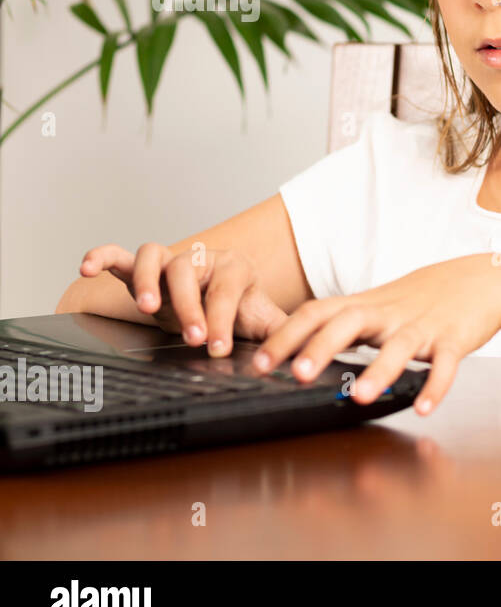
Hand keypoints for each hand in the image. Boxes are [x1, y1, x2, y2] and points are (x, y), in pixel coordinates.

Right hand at [79, 242, 288, 355]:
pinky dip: (102, 256)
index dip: (221, 318)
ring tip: (149, 308)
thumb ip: (282, 334)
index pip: (226, 290)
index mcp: (235, 268)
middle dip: (189, 306)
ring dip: (147, 281)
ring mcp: (169, 261)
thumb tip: (305, 352)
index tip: (217, 347)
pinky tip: (88, 268)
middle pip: (188, 272)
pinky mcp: (141, 267)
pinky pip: (119, 254)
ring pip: (153, 256)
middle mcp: (200, 259)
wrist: (218, 300)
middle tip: (193, 337)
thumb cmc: (239, 310)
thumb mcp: (262, 322)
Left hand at [250, 254, 500, 414]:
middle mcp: (390, 314)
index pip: (317, 313)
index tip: (259, 363)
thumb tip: (298, 350)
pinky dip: (435, 386)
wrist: (483, 280)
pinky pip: (445, 364)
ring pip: (398, 346)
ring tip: (359, 397)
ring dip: (378, 371)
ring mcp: (423, 327)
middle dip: (320, 347)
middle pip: (349, 322)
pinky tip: (424, 408)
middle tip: (295, 373)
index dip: (286, 336)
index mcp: (366, 306)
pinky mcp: (454, 340)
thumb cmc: (424, 297)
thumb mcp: (380, 305)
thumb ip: (344, 324)